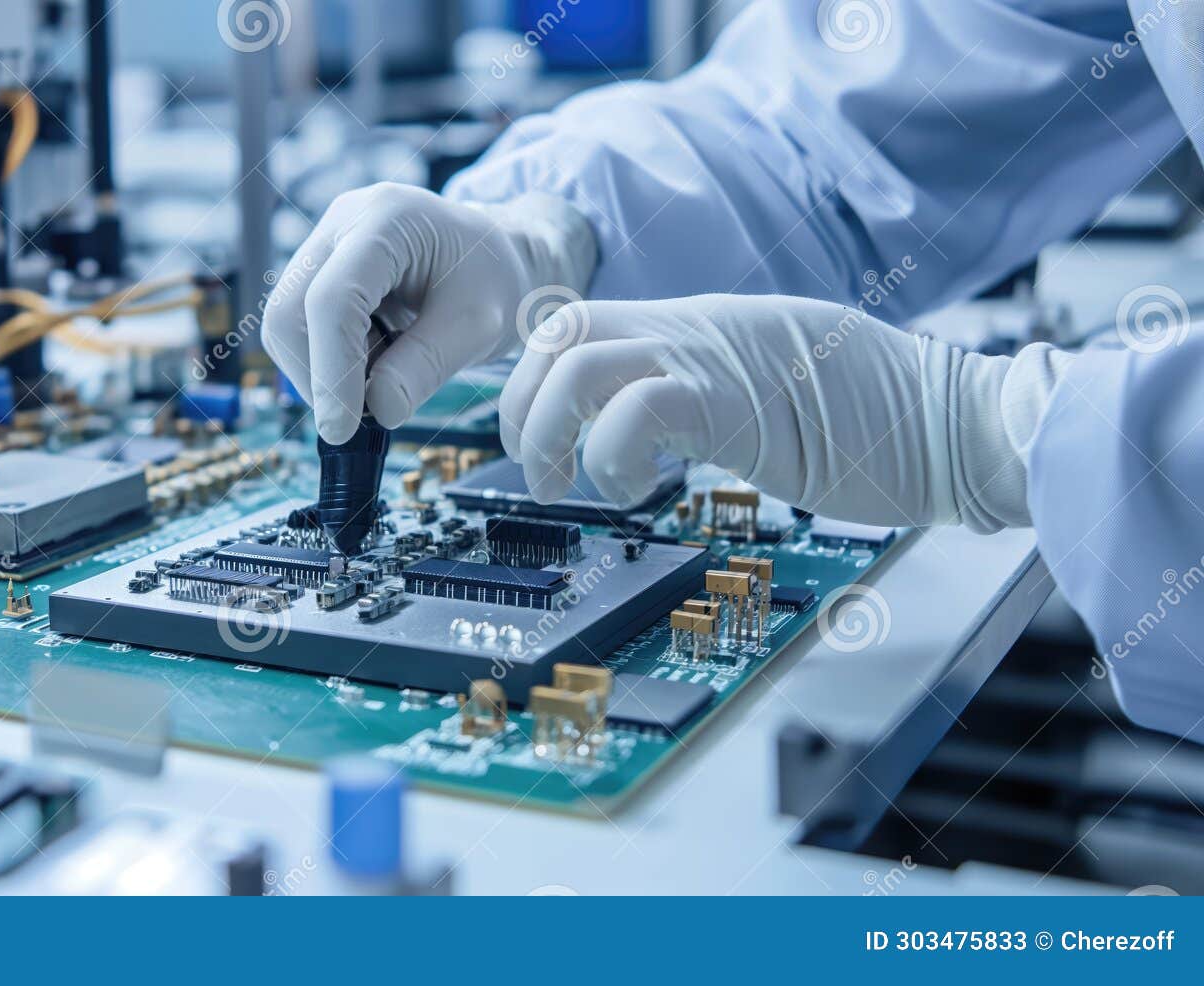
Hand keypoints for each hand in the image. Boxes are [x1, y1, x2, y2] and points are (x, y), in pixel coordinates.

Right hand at [262, 183, 595, 442]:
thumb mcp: (478, 325)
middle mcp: (342, 222)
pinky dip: (329, 361)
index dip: (331, 370)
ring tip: (383, 377)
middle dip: (318, 376)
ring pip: (286, 325)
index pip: (333, 299)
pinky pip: (300, 328)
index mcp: (387, 220)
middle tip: (365, 414)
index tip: (342, 430)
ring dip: (323, 371)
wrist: (496, 256)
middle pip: (289, 311)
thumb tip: (379, 408)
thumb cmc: (493, 280)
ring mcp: (324, 243)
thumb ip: (428, 364)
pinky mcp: (318, 270)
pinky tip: (375, 361)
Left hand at [498, 294, 1071, 531]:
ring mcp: (715, 358)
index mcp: (700, 327)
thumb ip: (710, 389)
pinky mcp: (737, 401)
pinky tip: (634, 490)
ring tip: (564, 486)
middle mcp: (696, 328)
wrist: (955, 422)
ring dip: (549, 433)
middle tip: (535, 470)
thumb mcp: (770, 391)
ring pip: (579, 364)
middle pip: (560, 331)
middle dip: (521, 405)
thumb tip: (656, 422)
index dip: (534, 372)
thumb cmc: (878, 422)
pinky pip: (638, 409)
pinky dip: (611, 456)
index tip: (529, 430)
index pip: (584, 319)